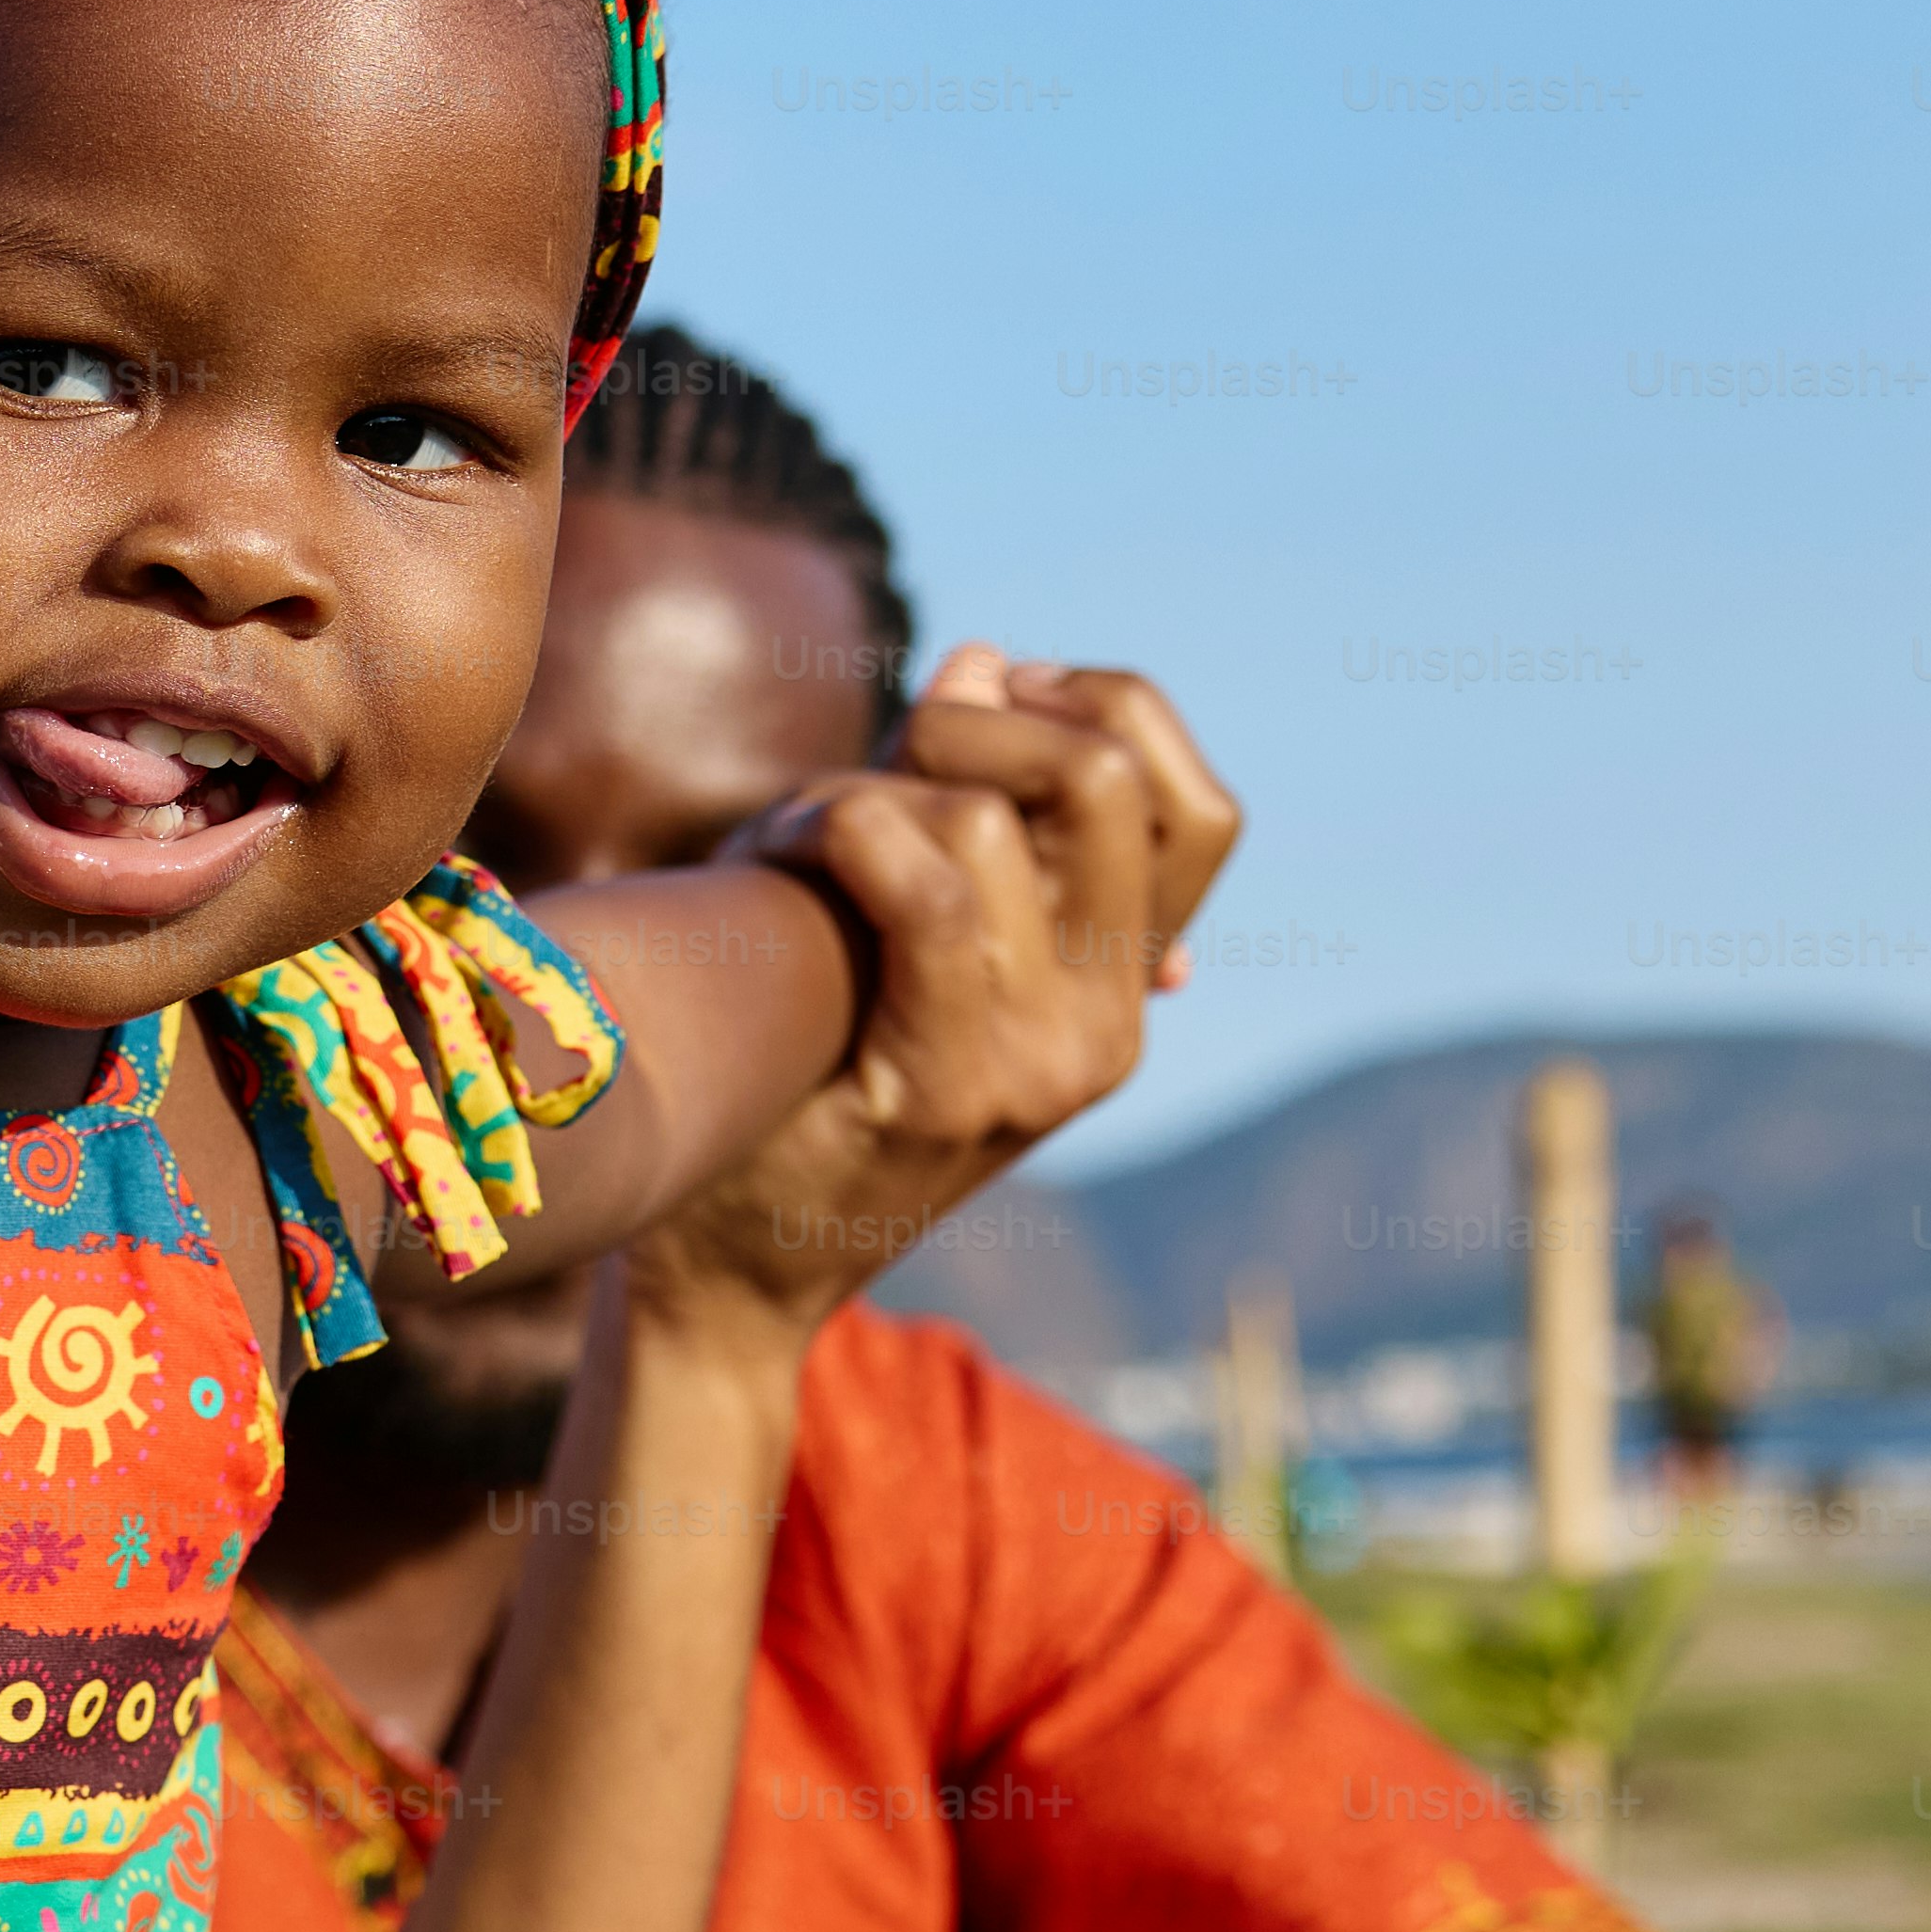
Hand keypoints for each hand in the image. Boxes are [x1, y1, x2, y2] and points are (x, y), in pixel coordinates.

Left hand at [635, 653, 1239, 1336]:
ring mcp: (1044, 1063)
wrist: (730, 1274)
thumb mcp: (891, 925)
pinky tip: (788, 855)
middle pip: (1118, 780)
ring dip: (877, 785)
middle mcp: (1112, 1028)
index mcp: (1123, 988)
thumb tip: (986, 658)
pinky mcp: (949, 1085)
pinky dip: (843, 829)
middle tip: (890, 756)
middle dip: (987, 722)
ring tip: (804, 834)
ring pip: (1002, 818)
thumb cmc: (786, 1075)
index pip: (1200, 804)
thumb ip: (957, 805)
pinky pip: (923, 882)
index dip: (1105, 711)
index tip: (989, 699)